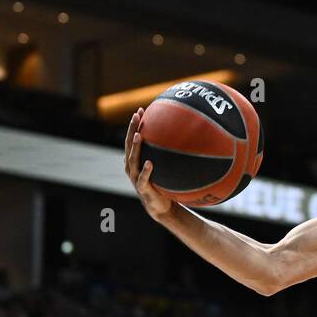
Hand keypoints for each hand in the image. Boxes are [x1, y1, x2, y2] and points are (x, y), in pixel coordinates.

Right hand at [124, 107, 173, 221]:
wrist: (162, 207)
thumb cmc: (164, 183)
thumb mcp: (167, 166)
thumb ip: (170, 154)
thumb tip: (188, 136)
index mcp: (136, 160)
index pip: (133, 138)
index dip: (135, 125)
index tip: (140, 110)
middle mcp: (133, 167)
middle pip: (129, 145)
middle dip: (132, 129)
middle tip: (136, 116)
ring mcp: (136, 178)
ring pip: (132, 160)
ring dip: (135, 147)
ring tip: (139, 135)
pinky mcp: (143, 189)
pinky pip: (143, 179)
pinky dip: (146, 171)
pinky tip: (150, 163)